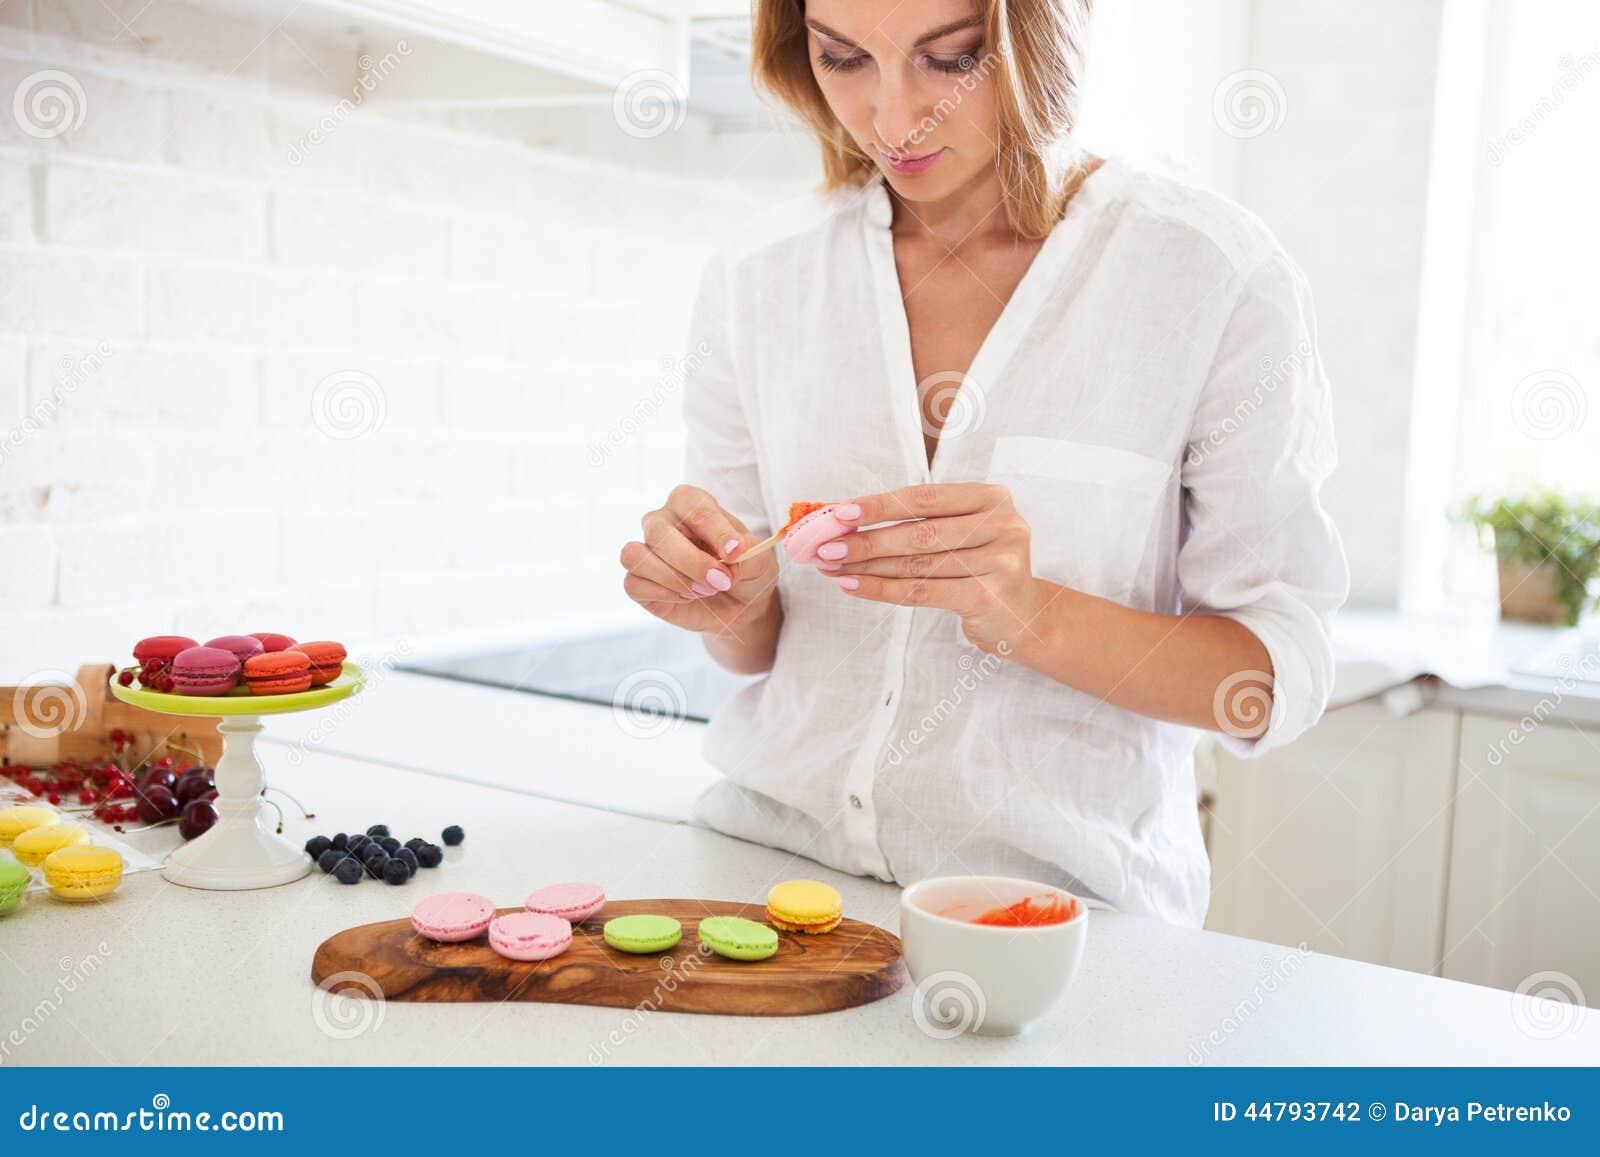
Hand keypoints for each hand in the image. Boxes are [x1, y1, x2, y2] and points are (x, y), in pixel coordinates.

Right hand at [619, 485, 778, 637]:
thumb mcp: (760, 562)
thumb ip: (751, 553)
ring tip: (704, 591)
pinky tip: (687, 598)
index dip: (715, 530)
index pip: (694, 507)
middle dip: (693, 562)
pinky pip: (633, 584)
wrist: (738, 604)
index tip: (736, 552)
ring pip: (636, 556)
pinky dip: (663, 594)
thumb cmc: (745, 572)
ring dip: (674, 578)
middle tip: (722, 581)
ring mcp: (646, 550)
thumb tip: (733, 552)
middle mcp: (662, 521)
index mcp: (690, 503)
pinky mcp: (637, 580)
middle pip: (659, 532)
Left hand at [825, 483, 1045, 653]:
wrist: (1025, 617)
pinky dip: (882, 589)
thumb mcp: (961, 534)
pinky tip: (853, 586)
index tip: (838, 512)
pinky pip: (922, 591)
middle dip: (865, 539)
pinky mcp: (989, 596)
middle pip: (919, 532)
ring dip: (867, 566)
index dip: (879, 505)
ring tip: (831, 567)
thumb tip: (844, 517)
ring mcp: (999, 561)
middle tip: (824, 545)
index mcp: (991, 498)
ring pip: (917, 563)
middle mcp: (1002, 524)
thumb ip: (916, 522)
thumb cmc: (980, 568)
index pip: (925, 497)